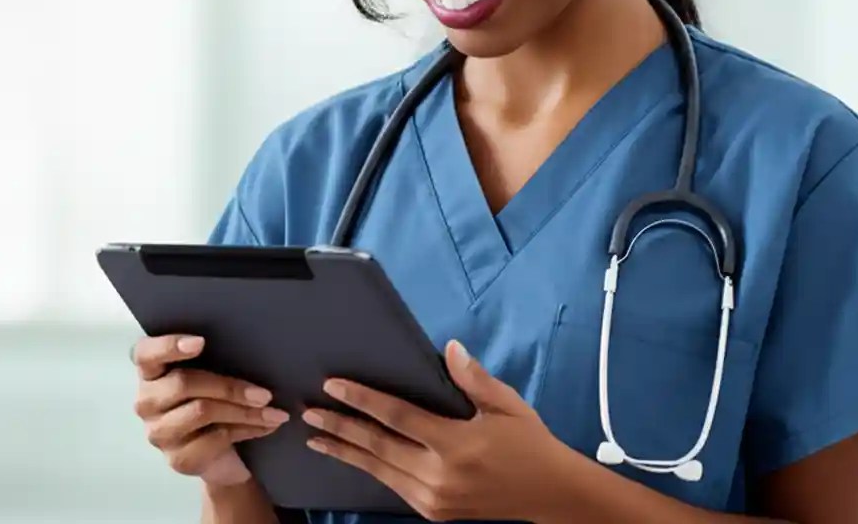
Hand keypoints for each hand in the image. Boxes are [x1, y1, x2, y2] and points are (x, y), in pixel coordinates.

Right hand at [132, 335, 289, 486]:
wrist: (220, 459)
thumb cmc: (216, 403)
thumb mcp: (213, 378)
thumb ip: (215, 360)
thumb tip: (253, 345)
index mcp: (152, 373)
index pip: (145, 354)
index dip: (168, 346)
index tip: (201, 342)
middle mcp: (147, 402)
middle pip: (183, 384)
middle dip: (228, 386)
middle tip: (265, 393)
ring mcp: (160, 432)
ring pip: (202, 411)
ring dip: (245, 411)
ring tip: (275, 413)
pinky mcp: (179, 458)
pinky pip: (214, 439)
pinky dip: (247, 430)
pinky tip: (266, 427)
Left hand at [302, 340, 576, 521]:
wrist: (548, 494)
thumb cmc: (529, 443)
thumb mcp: (508, 406)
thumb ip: (475, 379)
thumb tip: (450, 348)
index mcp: (457, 444)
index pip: (397, 417)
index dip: (362, 400)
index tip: (333, 386)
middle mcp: (440, 475)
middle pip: (378, 446)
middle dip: (339, 428)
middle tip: (309, 412)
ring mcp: (434, 498)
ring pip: (378, 470)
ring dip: (345, 452)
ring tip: (316, 437)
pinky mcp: (433, 512)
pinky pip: (392, 486)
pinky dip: (368, 469)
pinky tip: (351, 457)